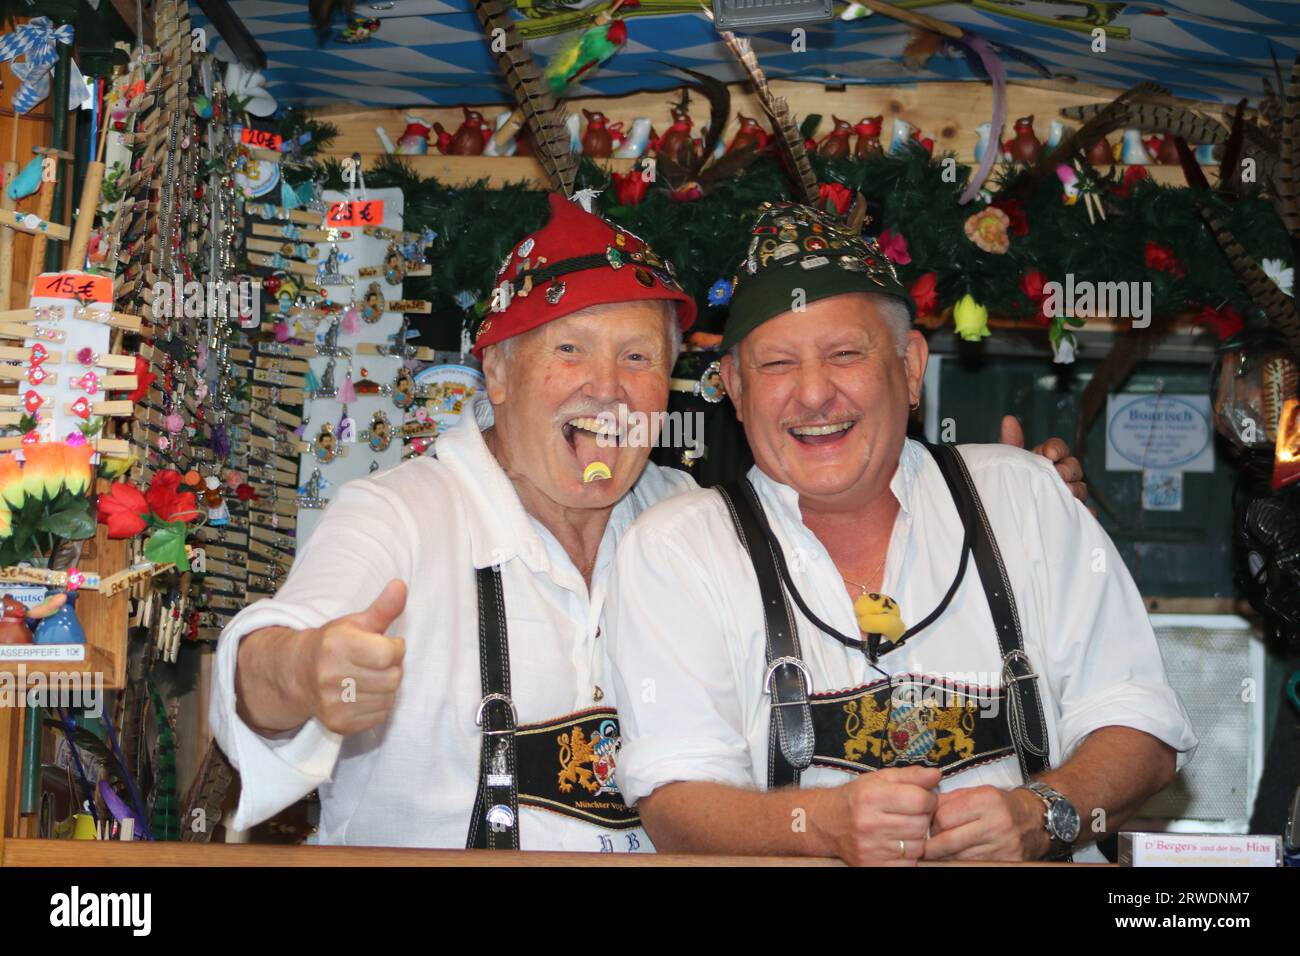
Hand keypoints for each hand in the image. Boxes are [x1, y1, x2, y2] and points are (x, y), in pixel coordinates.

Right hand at [299, 580, 407, 735]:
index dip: (395, 649)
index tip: (387, 645)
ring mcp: (333, 703)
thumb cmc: (333, 644)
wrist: (298, 674)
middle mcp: (331, 676)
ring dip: (387, 687)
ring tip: (370, 677)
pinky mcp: (338, 723)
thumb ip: (383, 608)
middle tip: (377, 662)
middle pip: (393, 678)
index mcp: (337, 646)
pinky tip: (364, 693)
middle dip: (392, 668)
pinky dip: (379, 705)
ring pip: (389, 698)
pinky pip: (380, 716)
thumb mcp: (356, 622)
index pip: (389, 654)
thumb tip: (401, 585)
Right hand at [815, 766, 940, 865]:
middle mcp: (868, 823)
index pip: (920, 800)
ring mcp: (870, 848)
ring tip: (904, 828)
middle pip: (920, 824)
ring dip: (917, 837)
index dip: (928, 798)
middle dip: (923, 818)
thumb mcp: (879, 779)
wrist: (827, 823)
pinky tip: (897, 843)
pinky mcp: (872, 866)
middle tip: (912, 813)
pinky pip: (908, 863)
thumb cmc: (857, 798)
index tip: (923, 798)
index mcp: (871, 796)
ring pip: (917, 846)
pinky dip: (908, 854)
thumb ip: (910, 775)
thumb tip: (936, 775)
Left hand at [922, 785, 1047, 861]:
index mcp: (987, 801)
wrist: (1034, 820)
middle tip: (926, 845)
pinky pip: (974, 866)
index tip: (929, 824)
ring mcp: (1004, 847)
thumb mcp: (976, 792)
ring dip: (946, 856)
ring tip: (943, 850)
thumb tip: (922, 813)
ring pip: (958, 858)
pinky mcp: (1008, 863)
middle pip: (949, 841)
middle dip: (933, 844)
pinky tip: (958, 856)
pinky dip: (961, 863)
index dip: (932, 822)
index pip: (944, 817)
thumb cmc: (999, 805)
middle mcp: (997, 825)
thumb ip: (948, 800)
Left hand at [1000, 415, 1086, 504]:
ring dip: (1076, 489)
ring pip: (1081, 488)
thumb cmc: (1011, 481)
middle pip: (1074, 467)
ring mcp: (1067, 494)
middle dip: (1067, 470)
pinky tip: (1085, 513)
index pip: (1058, 447)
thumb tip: (1009, 419)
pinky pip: (1085, 513)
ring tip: (1067, 493)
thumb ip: (1011, 443)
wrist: (1006, 511)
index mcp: (1046, 459)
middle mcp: (1060, 475)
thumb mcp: (1009, 463)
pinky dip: (1087, 512)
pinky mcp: (1071, 514)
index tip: (1049, 453)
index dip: (1057, 448)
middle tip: (1058, 475)